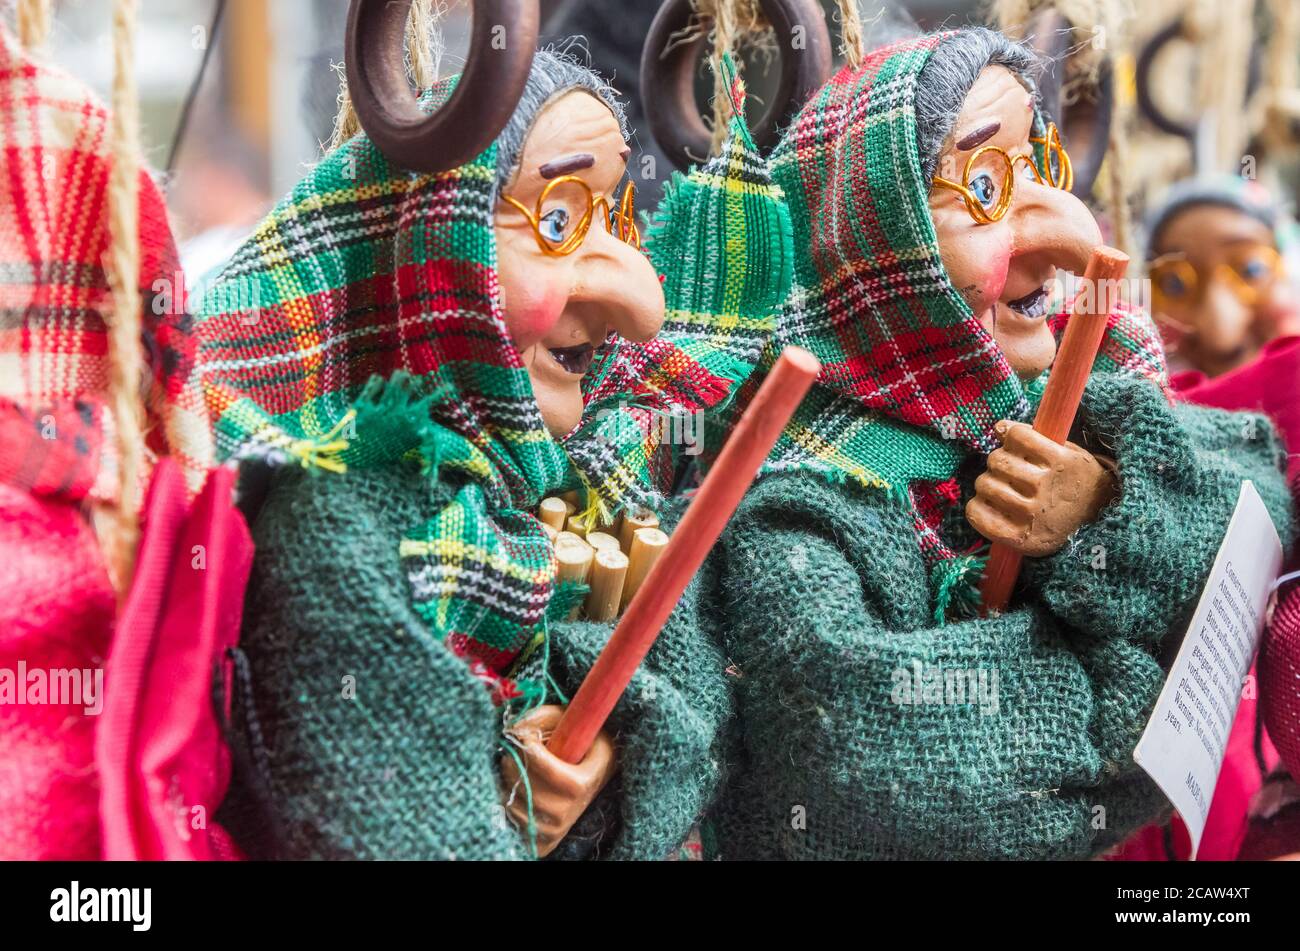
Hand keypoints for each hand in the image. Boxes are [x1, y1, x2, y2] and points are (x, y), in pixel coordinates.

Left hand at [499, 704, 615, 856]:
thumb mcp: (573, 724)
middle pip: (526, 787)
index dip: (528, 748)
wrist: (590, 781)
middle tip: (511, 748)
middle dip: (512, 762)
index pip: (547, 769)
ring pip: (514, 803)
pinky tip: (515, 786)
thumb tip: (515, 726)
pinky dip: (507, 799)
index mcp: (582, 783)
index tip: (523, 734)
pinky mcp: (540, 841)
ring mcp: (553, 830)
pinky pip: (510, 819)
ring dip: (507, 780)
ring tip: (514, 766)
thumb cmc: (579, 746)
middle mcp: (568, 812)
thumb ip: (545, 717)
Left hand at [966, 420, 1116, 557]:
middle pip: (996, 461)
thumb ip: (1030, 436)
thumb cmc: (1071, 478)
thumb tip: (999, 427)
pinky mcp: (1018, 537)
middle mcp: (1045, 487)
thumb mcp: (1064, 450)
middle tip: (1011, 471)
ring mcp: (1031, 514)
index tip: (1021, 448)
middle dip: (1000, 461)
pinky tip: (991, 505)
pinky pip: (976, 514)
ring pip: (984, 485)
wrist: (1096, 519)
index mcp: (1061, 461)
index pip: (1017, 436)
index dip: (1014, 437)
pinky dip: (977, 507)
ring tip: (1004, 489)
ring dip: (989, 483)